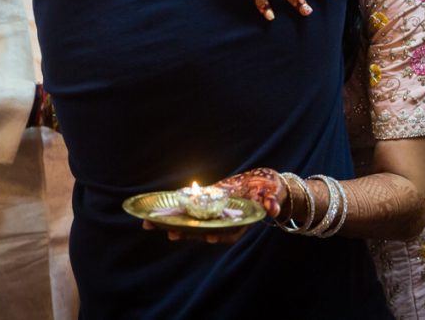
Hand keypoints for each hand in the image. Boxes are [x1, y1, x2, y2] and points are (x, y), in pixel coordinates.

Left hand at [139, 168, 286, 245]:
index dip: (215, 235)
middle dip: (185, 232)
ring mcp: (211, 217)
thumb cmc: (269, 192)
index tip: (206, 237)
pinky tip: (156, 212)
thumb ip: (273, 202)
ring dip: (171, 224)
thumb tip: (273, 207)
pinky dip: (173, 212)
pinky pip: (187, 211)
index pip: (226, 234)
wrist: (262, 187)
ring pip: (190, 224)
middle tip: (168, 232)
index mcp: (238, 225)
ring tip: (150, 224)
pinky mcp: (204, 208)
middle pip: (202, 232)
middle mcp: (222, 224)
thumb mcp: (273, 195)